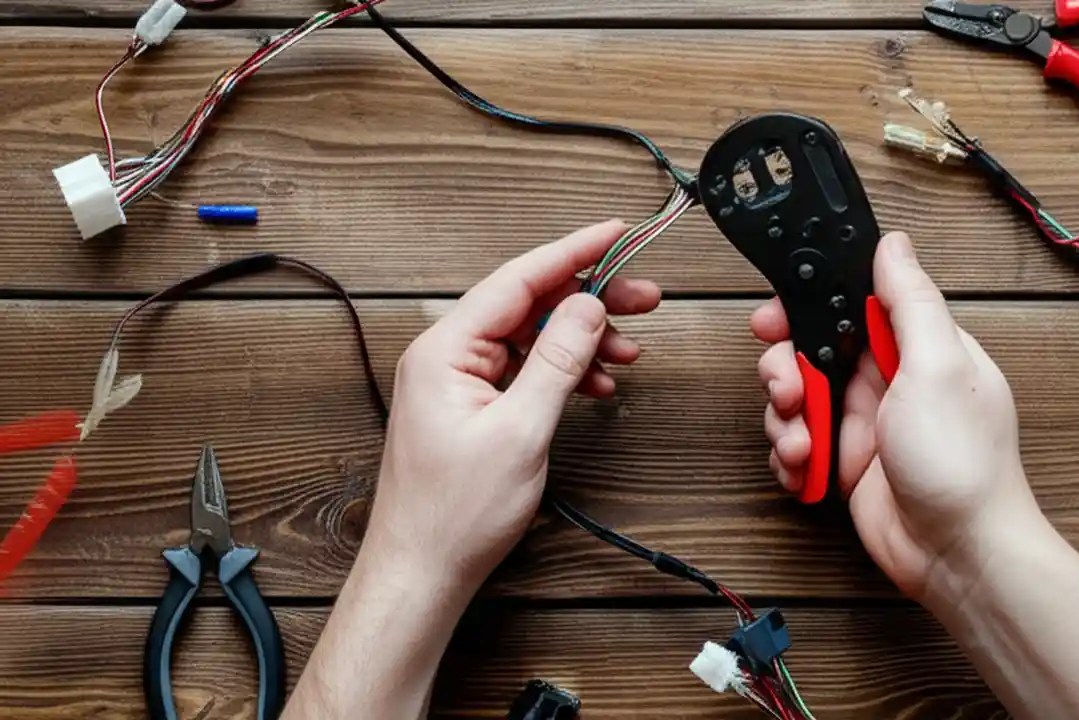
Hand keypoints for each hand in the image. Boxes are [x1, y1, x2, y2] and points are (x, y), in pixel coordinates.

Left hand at [370, 220, 661, 594]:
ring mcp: (456, 381)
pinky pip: (522, 369)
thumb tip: (587, 308)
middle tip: (644, 297)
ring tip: (629, 349)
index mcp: (446, 350)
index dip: (572, 253)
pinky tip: (596, 383)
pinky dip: (562, 371)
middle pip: (527, 304)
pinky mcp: (470, 406)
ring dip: (581, 339)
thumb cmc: (455, 515)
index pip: (518, 280)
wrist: (422, 572)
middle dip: (588, 298)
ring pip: (529, 337)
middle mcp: (446, 356)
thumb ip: (557, 362)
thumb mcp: (521, 431)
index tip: (615, 233)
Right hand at [753, 232, 1042, 599]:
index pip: (844, 303)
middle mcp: (885, 380)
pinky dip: (790, 459)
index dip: (802, 308)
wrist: (958, 553)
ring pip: (792, 400)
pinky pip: (793, 446)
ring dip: (785, 422)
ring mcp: (862, 422)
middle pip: (806, 350)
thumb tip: (893, 244)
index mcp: (914, 346)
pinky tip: (807, 472)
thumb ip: (910, 301)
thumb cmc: (963, 465)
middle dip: (783, 370)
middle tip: (787, 392)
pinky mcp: (844, 462)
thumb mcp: (939, 367)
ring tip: (805, 446)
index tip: (774, 321)